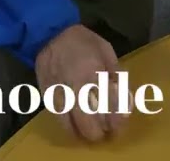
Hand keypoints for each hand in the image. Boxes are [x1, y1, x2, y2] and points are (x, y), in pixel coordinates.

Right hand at [34, 25, 124, 141]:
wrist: (51, 33)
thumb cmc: (83, 41)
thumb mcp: (106, 51)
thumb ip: (115, 74)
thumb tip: (123, 96)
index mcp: (93, 72)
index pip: (107, 104)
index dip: (114, 119)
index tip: (119, 127)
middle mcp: (75, 85)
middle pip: (86, 119)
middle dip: (97, 132)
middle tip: (104, 134)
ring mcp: (58, 90)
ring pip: (68, 121)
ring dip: (80, 132)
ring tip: (89, 135)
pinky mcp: (46, 93)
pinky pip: (56, 115)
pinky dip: (66, 125)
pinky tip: (73, 128)